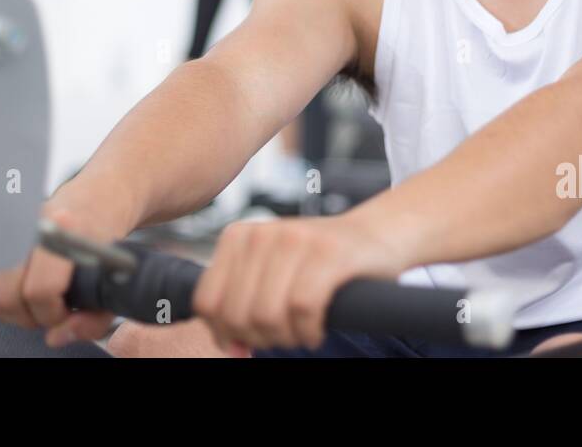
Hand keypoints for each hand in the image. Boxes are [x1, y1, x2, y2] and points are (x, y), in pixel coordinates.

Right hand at [0, 188, 129, 348]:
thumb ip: (92, 318)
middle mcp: (25, 224)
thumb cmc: (97, 243)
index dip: (50, 313)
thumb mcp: (109, 280)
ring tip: (26, 299)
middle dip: (26, 317)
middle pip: (5, 298)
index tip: (62, 310)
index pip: (38, 289)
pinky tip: (5, 288)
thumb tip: (56, 337)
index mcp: (62, 230)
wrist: (88, 203)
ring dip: (2, 309)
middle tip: (44, 310)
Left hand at [190, 213, 407, 352]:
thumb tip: (229, 348)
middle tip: (281, 337)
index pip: (207, 301)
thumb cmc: (318, 262)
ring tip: (300, 333)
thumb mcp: (270, 271)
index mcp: (238, 236)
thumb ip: (241, 302)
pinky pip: (303, 309)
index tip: (246, 342)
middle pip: (237, 314)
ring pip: (267, 315)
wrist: (374, 235)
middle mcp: (263, 233)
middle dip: (258, 338)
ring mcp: (296, 239)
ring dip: (285, 339)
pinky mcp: (329, 253)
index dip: (223, 333)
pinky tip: (316, 330)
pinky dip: (309, 332)